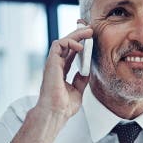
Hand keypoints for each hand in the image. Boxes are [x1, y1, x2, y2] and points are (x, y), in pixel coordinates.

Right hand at [11, 25, 92, 142]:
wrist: (55, 113)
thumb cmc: (63, 106)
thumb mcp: (77, 91)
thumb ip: (81, 79)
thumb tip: (87, 70)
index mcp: (61, 72)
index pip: (70, 53)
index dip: (79, 43)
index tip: (90, 38)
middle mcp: (56, 65)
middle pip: (67, 44)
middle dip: (78, 34)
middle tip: (91, 29)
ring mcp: (53, 63)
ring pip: (63, 41)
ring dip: (76, 34)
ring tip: (89, 31)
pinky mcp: (51, 62)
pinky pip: (59, 44)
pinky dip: (70, 41)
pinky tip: (81, 45)